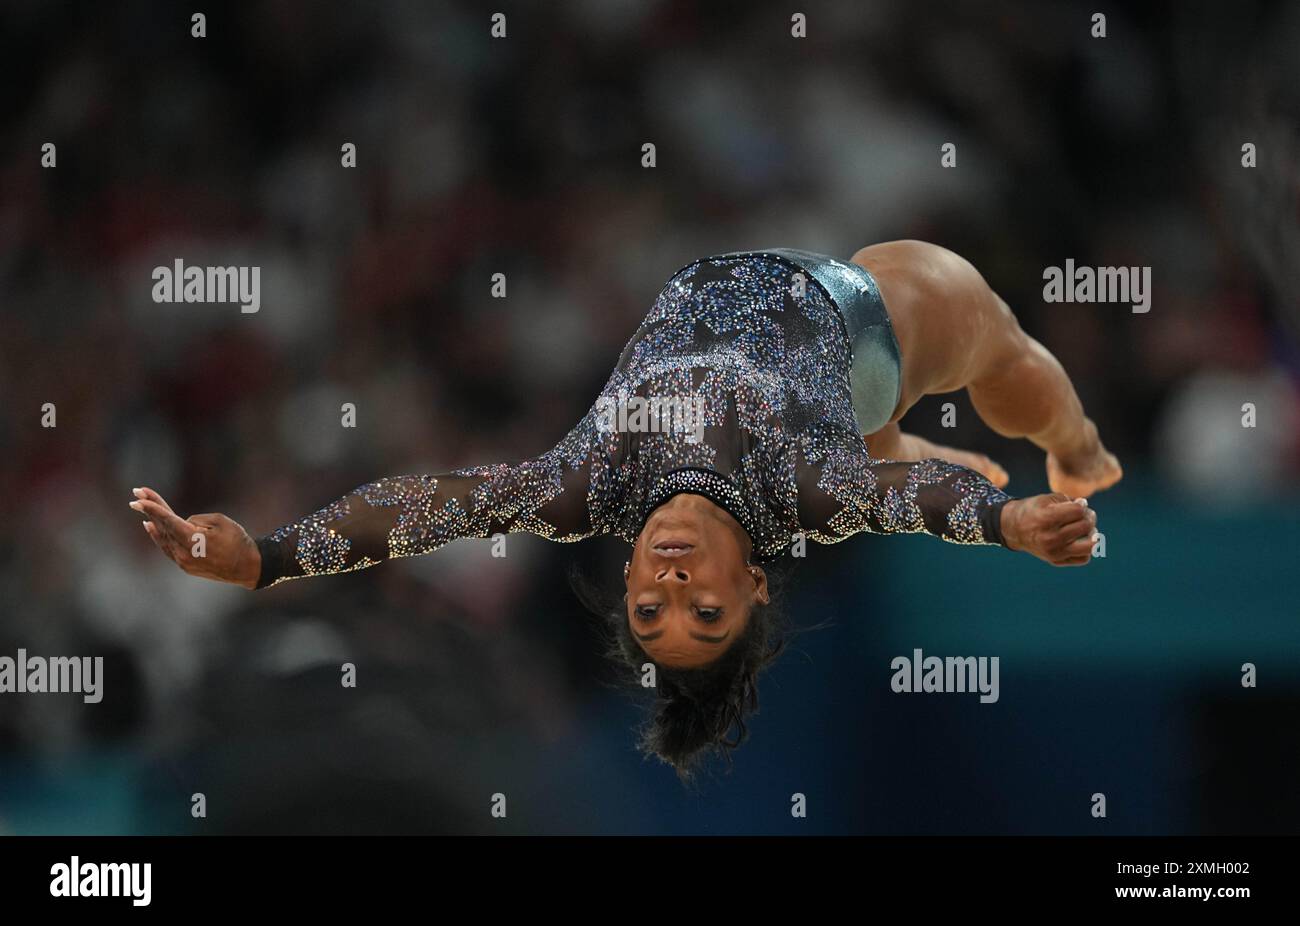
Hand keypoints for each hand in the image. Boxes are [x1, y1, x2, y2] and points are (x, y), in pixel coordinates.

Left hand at [129, 487, 260, 588]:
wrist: (247, 567)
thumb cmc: (237, 540)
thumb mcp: (220, 521)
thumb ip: (196, 520)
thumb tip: (183, 524)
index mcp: (192, 540)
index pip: (167, 520)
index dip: (152, 507)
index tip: (139, 498)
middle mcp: (183, 552)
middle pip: (162, 526)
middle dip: (149, 509)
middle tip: (136, 494)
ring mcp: (182, 561)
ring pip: (163, 537)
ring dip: (153, 520)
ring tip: (141, 506)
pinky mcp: (185, 566)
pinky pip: (167, 548)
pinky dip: (159, 536)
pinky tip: (151, 526)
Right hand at [1000, 493, 1097, 566]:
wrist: (1014, 529)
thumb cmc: (1034, 511)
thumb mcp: (1047, 499)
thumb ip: (1069, 502)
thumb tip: (1087, 509)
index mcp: (1046, 519)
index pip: (1079, 511)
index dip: (1082, 505)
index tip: (1078, 503)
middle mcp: (1050, 538)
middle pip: (1085, 526)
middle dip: (1089, 516)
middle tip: (1084, 514)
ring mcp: (1054, 552)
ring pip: (1089, 546)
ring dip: (1093, 534)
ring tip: (1087, 529)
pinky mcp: (1056, 561)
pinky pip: (1083, 558)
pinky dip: (1086, 549)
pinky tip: (1080, 540)